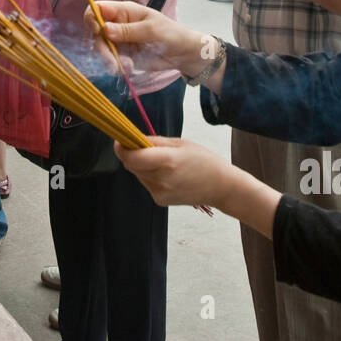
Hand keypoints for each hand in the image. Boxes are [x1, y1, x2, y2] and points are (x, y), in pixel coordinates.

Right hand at [84, 0, 215, 77]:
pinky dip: (116, 67)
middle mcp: (117, 24)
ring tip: (126, 67)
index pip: (97, 9)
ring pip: (100, 49)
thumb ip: (128, 30)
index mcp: (123, 11)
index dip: (92, 19)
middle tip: (113, 62)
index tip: (98, 32)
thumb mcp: (151, 30)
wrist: (183, 54)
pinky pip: (110, 61)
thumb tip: (104, 29)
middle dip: (101, 48)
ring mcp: (118, 41)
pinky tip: (130, 68)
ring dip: (109, 60)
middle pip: (95, 33)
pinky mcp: (122, 55)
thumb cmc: (171, 34)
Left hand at [113, 136, 234, 208]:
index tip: (120, 139)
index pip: (132, 157)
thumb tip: (134, 138)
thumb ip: (155, 142)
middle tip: (144, 146)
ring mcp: (160, 193)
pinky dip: (150, 175)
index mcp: (168, 162)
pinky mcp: (160, 201)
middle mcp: (161, 180)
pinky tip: (167, 174)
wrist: (221, 187)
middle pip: (132, 165)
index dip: (122, 148)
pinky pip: (146, 183)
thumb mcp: (181, 143)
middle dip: (133, 154)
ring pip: (138, 174)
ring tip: (163, 162)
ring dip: (142, 165)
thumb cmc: (204, 161)